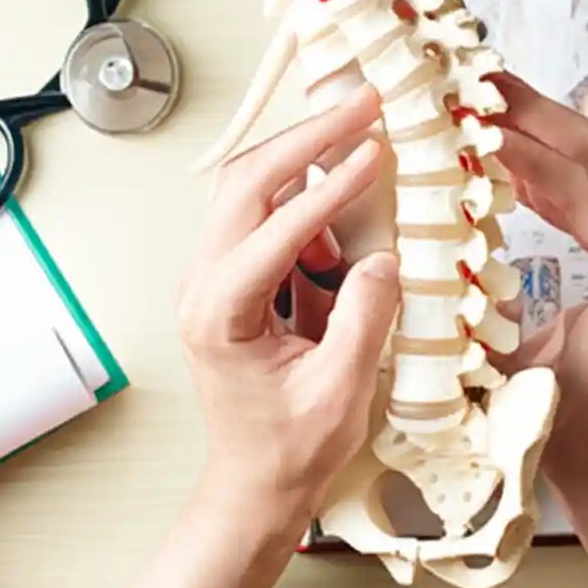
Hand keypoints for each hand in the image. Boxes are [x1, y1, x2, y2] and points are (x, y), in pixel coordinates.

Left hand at [176, 83, 399, 515]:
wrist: (255, 482)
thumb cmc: (290, 449)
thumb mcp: (339, 392)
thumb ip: (363, 320)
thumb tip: (384, 258)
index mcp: (219, 316)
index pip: (274, 231)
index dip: (329, 188)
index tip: (375, 155)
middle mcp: (203, 287)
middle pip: (245, 184)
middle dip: (306, 139)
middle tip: (362, 105)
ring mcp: (211, 280)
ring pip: (247, 190)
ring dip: (301, 158)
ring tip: (359, 140)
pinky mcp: (232, 281)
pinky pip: (261, 218)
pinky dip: (302, 200)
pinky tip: (341, 213)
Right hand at [486, 72, 587, 489]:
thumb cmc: (576, 430)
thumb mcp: (518, 362)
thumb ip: (482, 298)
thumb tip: (430, 243)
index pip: (585, 187)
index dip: (524, 147)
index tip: (474, 118)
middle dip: (539, 114)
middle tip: (482, 84)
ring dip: (552, 130)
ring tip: (494, 103)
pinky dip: (564, 165)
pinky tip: (520, 153)